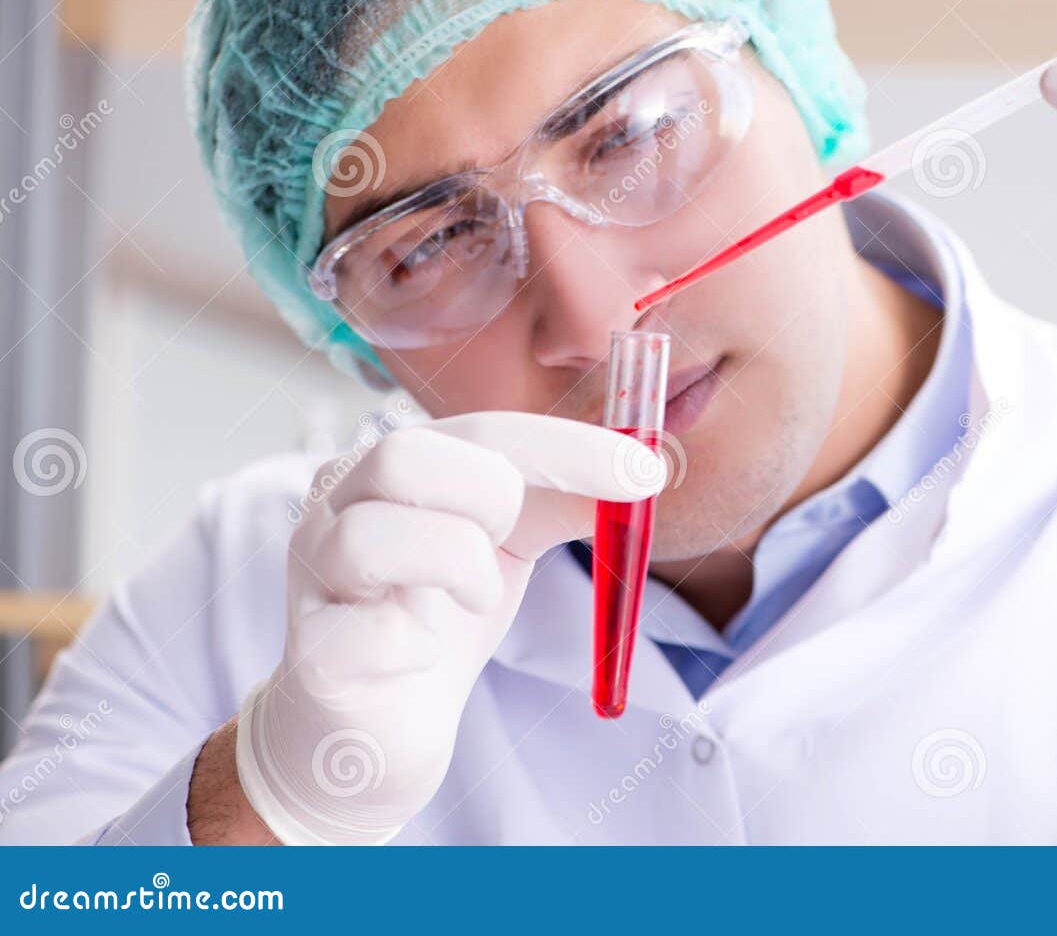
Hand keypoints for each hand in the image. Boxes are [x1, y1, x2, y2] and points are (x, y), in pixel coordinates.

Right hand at [235, 412, 664, 843]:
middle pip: (402, 456)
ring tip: (476, 596)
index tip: (645, 470)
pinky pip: (362, 637)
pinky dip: (413, 644)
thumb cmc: (440, 616)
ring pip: (368, 537)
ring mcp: (313, 579)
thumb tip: (641, 470)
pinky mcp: (312, 655)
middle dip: (488, 495)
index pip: (481, 428)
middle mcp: (337, 505)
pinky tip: (423, 653)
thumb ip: (562, 500)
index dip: (568, 447)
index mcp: (393, 466)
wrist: (375, 728)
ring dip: (454, 565)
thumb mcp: (512, 544)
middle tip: (511, 541)